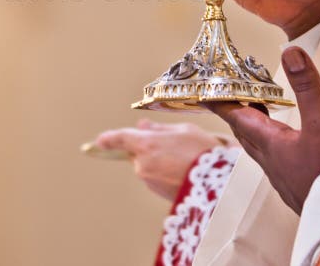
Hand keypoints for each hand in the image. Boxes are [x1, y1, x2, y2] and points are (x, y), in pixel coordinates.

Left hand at [95, 119, 232, 200]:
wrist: (220, 184)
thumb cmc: (203, 151)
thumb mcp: (183, 130)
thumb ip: (158, 129)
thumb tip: (141, 126)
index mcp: (146, 145)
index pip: (120, 139)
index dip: (109, 139)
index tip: (99, 141)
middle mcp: (143, 165)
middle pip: (138, 153)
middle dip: (149, 148)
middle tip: (175, 144)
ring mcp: (150, 182)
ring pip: (148, 166)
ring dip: (159, 161)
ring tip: (186, 159)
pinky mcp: (159, 194)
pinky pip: (157, 178)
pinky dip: (166, 174)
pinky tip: (185, 171)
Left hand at [211, 47, 319, 213]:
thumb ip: (307, 88)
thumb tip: (291, 51)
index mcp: (268, 142)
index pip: (236, 115)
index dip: (219, 101)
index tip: (202, 91)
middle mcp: (269, 159)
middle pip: (244, 130)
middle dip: (235, 111)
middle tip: (229, 96)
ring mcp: (281, 175)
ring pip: (259, 146)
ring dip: (254, 128)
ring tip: (257, 113)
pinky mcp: (295, 186)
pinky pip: (276, 160)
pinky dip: (273, 145)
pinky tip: (286, 146)